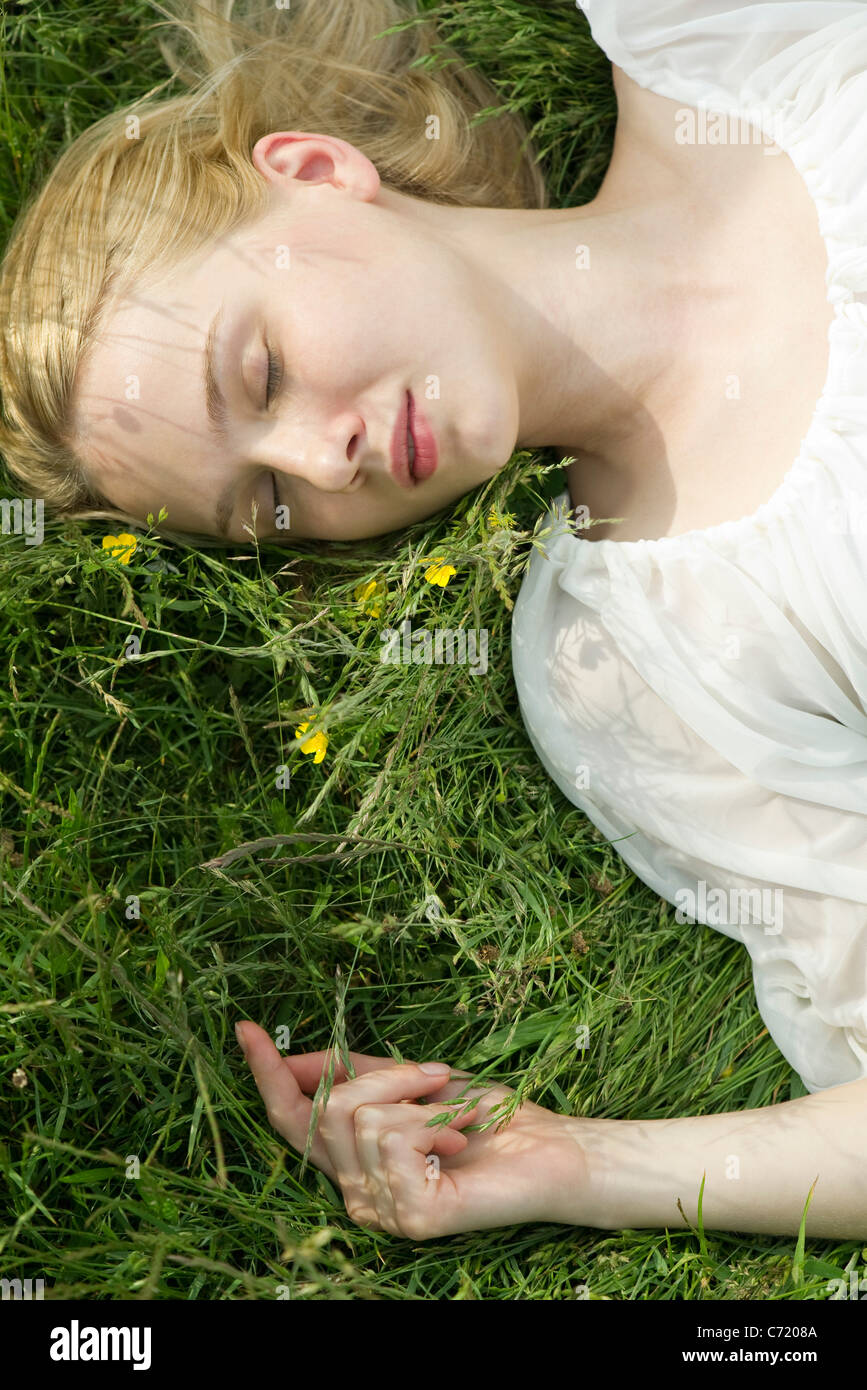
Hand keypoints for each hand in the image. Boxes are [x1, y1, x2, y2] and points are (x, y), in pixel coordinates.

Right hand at [235, 1020, 594, 1238]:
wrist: (551, 1148)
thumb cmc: (485, 1115)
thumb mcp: (412, 1080)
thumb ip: (353, 1071)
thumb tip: (291, 1055)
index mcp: (351, 1159)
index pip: (291, 1118)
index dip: (266, 1073)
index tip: (246, 1027)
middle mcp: (355, 1191)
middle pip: (326, 1108)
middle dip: (385, 1074)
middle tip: (436, 1074)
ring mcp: (380, 1210)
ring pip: (362, 1118)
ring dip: (421, 1100)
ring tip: (459, 1117)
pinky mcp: (409, 1217)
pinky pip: (392, 1140)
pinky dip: (434, 1122)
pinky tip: (460, 1139)